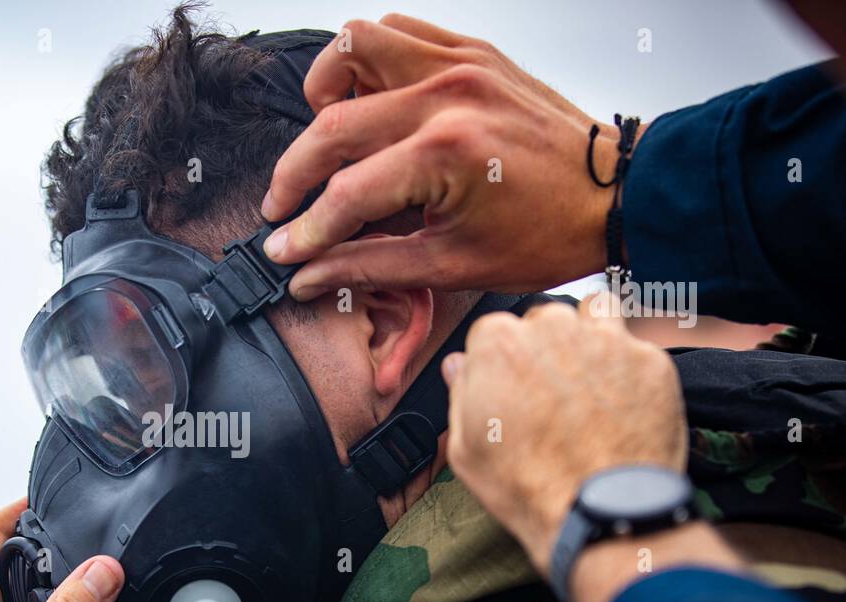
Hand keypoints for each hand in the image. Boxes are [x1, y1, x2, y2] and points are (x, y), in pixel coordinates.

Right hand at [260, 14, 624, 295]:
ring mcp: (460, 64)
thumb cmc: (549, 231)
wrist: (613, 194)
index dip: (306, 230)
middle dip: (295, 173)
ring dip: (326, 92)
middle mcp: (448, 96)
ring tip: (329, 135)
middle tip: (284, 207)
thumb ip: (369, 265)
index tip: (284, 248)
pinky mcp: (472, 51)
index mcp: (446, 155)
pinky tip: (371, 105)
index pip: (345, 194)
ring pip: (353, 47)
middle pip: (333, 124)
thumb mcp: (453, 265)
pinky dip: (369, 63)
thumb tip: (309, 274)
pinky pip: (397, 32)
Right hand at [442, 293, 687, 574]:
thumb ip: (460, 394)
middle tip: (549, 391)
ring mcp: (606, 340)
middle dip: (544, 346)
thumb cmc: (527, 486)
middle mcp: (553, 329)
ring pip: (593, 311)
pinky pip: (635, 345)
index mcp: (498, 345)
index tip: (509, 387)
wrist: (599, 513)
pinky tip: (621, 402)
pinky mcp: (650, 360)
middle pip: (543, 319)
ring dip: (587, 333)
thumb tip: (458, 365)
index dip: (499, 362)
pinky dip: (627, 366)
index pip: (492, 330)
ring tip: (587, 375)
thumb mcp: (465, 449)